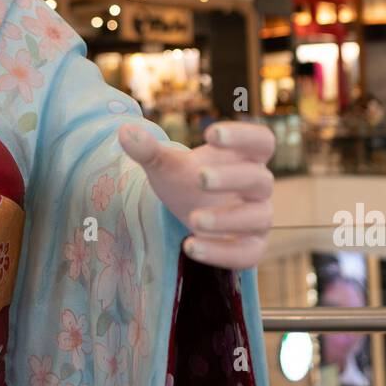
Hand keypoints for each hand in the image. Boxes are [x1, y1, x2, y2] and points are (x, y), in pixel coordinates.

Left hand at [118, 121, 273, 269]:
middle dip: (230, 178)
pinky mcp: (252, 246)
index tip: (211, 134)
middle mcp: (258, 186)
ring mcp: (259, 216)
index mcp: (246, 156)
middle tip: (199, 177)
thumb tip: (124, 132)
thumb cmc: (186, 180)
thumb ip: (148, 150)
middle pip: (260, 178)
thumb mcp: (165, 165)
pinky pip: (248, 253)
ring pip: (260, 216)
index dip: (243, 135)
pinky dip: (221, 252)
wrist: (189, 211)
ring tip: (193, 219)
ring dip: (228, 218)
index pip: (261, 140)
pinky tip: (190, 247)